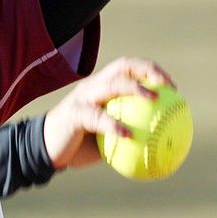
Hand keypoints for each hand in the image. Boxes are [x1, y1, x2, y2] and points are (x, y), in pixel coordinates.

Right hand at [42, 57, 175, 169]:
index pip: (128, 68)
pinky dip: (114, 124)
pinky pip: (97, 117)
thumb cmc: (79, 146)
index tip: (172, 86)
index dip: (151, 71)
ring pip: (112, 84)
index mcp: (101, 87)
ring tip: (153, 99)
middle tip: (166, 86)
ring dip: (135, 88)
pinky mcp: (74, 113)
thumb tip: (157, 147)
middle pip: (123, 66)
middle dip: (147, 70)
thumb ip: (127, 135)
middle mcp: (93, 86)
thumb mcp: (107, 139)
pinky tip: (129, 134)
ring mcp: (83, 98)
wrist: (44, 151)